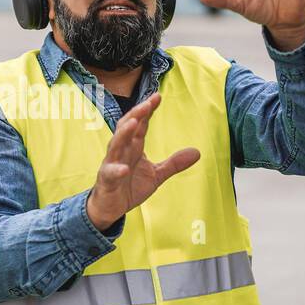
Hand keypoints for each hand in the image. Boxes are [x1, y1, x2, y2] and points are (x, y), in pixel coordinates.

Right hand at [85, 93, 200, 230]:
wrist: (110, 208)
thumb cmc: (129, 186)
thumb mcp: (156, 174)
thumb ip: (174, 163)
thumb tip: (197, 152)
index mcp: (133, 147)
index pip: (140, 124)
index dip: (148, 110)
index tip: (158, 96)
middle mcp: (121, 151)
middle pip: (127, 128)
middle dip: (136, 114)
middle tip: (147, 103)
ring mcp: (112, 164)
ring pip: (115, 144)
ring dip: (124, 133)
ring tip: (134, 122)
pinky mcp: (107, 180)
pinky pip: (110, 173)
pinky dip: (116, 170)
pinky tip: (124, 169)